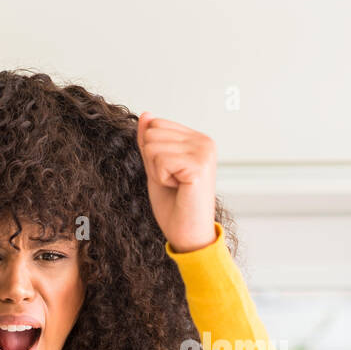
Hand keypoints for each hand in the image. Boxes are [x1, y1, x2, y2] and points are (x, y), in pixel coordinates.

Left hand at [136, 112, 217, 251]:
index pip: (155, 124)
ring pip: (153, 147)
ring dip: (157, 171)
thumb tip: (146, 115)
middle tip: (172, 182)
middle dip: (152, 161)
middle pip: (152, 133)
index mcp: (197, 139)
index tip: (170, 173)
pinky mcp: (199, 165)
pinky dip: (162, 178)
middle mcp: (204, 141)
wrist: (188, 235)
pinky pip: (160, 160)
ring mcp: (204, 152)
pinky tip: (179, 189)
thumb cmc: (175, 206)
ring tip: (176, 186)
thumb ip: (150, 141)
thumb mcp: (155, 167)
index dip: (152, 153)